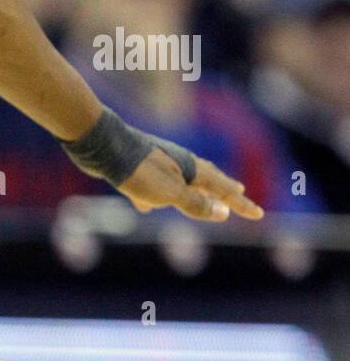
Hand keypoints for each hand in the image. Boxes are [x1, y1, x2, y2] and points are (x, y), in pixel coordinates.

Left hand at [119, 148, 262, 221]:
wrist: (102, 145)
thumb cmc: (138, 171)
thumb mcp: (170, 193)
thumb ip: (195, 203)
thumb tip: (223, 212)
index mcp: (192, 170)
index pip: (224, 190)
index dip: (241, 204)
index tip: (259, 214)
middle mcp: (179, 163)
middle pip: (207, 179)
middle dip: (224, 189)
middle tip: (240, 193)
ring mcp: (158, 163)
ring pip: (181, 180)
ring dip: (194, 190)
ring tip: (199, 195)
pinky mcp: (136, 168)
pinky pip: (152, 186)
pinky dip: (155, 197)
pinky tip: (143, 206)